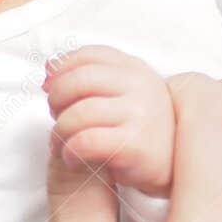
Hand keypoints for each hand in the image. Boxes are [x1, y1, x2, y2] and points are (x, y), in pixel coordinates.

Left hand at [44, 45, 174, 193]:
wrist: (173, 166)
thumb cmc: (140, 130)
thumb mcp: (122, 94)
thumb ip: (91, 78)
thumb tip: (50, 66)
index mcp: (135, 69)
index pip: (89, 55)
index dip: (62, 69)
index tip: (49, 86)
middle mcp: (141, 85)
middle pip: (79, 80)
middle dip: (56, 99)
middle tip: (55, 117)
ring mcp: (140, 113)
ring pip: (78, 113)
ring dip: (60, 131)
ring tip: (60, 144)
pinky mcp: (135, 144)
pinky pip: (86, 141)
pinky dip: (70, 150)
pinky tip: (72, 158)